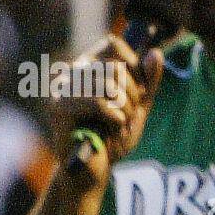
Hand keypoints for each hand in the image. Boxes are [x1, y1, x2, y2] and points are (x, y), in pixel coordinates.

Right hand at [48, 34, 164, 187]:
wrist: (94, 170)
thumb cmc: (113, 137)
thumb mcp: (139, 107)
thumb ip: (148, 81)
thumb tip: (156, 52)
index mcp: (89, 65)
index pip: (113, 44)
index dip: (133, 67)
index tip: (136, 93)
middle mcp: (71, 70)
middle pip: (114, 66)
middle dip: (132, 95)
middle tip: (127, 116)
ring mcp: (61, 87)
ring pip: (108, 84)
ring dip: (124, 109)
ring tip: (120, 125)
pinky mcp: (57, 106)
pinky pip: (97, 102)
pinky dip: (114, 117)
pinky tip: (113, 128)